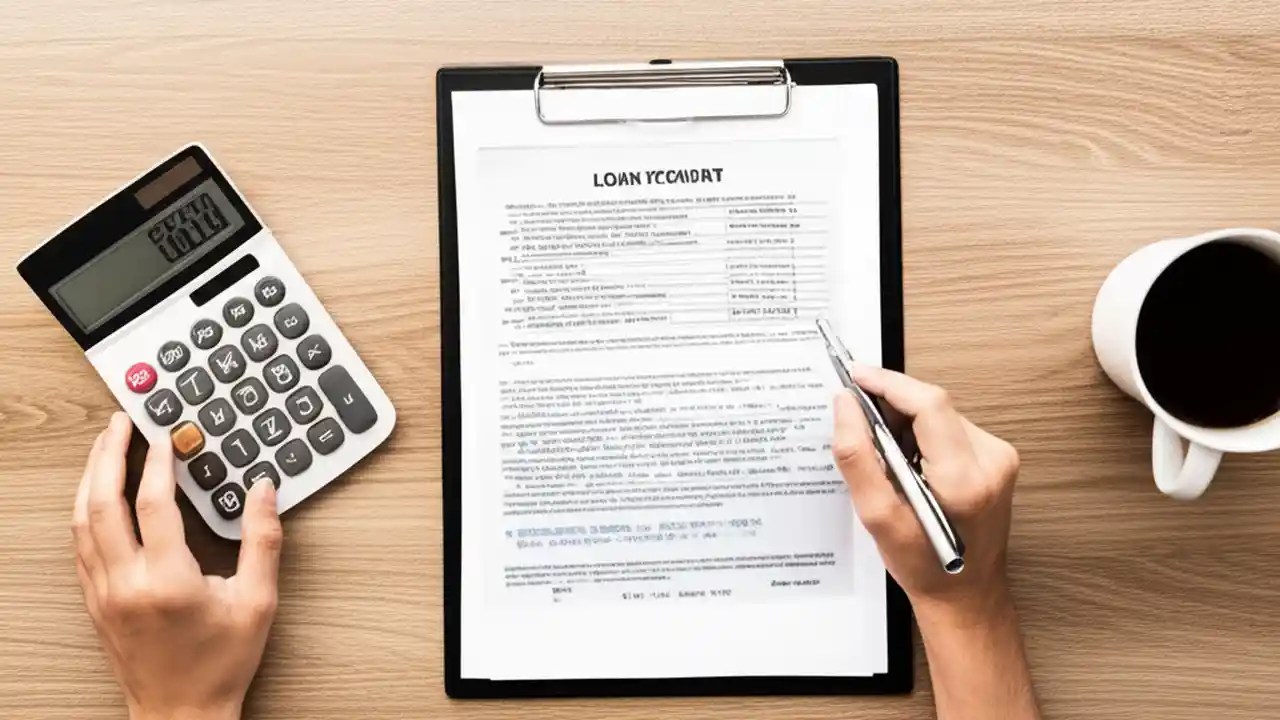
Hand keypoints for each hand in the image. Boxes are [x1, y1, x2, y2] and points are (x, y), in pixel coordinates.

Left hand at [72, 412, 282, 719]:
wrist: (181, 714)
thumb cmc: (222, 664)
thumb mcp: (258, 602)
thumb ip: (263, 541)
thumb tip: (264, 490)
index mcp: (168, 581)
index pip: (154, 504)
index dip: (158, 462)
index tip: (165, 435)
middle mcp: (126, 584)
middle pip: (103, 503)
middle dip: (108, 456)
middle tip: (119, 423)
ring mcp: (104, 594)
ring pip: (81, 522)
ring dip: (90, 478)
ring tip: (105, 448)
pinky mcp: (95, 603)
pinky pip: (80, 546)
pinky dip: (86, 511)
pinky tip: (97, 496)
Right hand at [831, 365, 1019, 618]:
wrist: (965, 595)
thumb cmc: (924, 565)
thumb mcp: (877, 517)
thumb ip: (858, 457)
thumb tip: (844, 405)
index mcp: (964, 478)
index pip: (928, 404)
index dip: (889, 383)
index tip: (855, 376)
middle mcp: (991, 461)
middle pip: (934, 404)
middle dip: (892, 404)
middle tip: (858, 421)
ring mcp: (999, 458)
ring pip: (940, 414)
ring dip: (906, 422)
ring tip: (885, 457)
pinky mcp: (997, 459)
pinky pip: (950, 427)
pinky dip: (922, 434)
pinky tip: (907, 462)